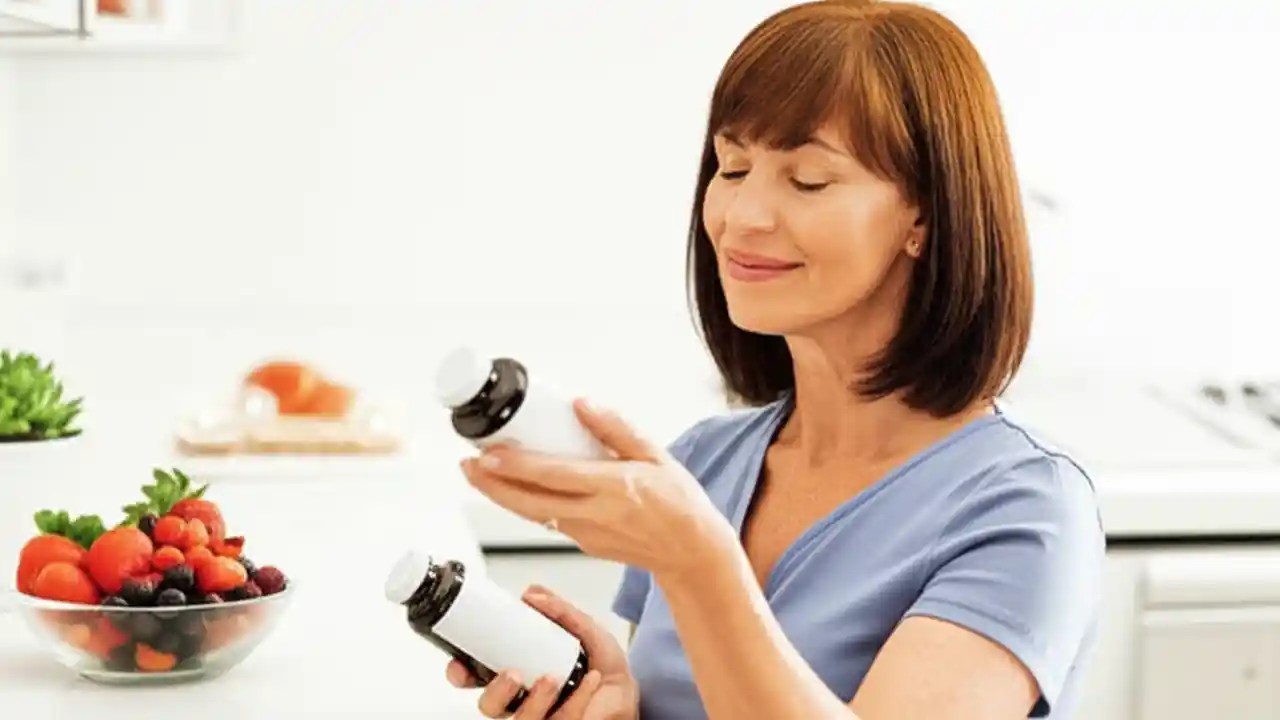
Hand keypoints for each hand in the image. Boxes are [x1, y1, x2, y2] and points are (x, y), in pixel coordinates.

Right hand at [446, 585, 637, 719]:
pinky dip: (578, 698)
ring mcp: (542, 717)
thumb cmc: (603, 668)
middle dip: (495, 693)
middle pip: (490, 706)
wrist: (630, 693)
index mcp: (520, 673)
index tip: (461, 663)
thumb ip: (561, 612)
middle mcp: (525, 700)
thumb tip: (533, 593)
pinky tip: (590, 680)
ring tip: (552, 679)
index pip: (478, 677)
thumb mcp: (585, 630)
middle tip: (513, 675)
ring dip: (534, 700)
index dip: (462, 673)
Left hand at [461, 399, 734, 580]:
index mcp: (612, 489)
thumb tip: (581, 403)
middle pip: (528, 504)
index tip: (486, 454)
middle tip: (465, 464)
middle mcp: (594, 515)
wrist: (692, 551)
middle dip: (491, 485)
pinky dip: (526, 503)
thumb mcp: (656, 456)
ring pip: (532, 515)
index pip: (552, 477)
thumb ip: (617, 429)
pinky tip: (515, 485)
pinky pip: (547, 521)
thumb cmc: (678, 501)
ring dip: (501, 495)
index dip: (514, 467)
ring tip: (478, 472)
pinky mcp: (584, 543)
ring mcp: (586, 534)